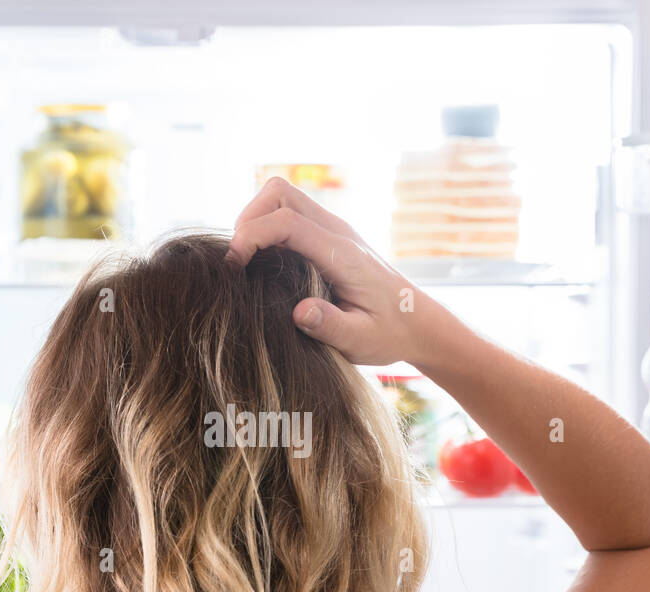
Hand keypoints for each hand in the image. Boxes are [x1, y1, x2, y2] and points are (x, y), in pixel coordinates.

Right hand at [227, 177, 444, 366]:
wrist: (416, 321)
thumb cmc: (389, 334)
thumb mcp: (361, 341)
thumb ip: (331, 326)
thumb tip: (299, 311)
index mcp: (343, 254)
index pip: (287, 222)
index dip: (251, 236)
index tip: (233, 268)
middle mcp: (337, 232)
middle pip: (279, 193)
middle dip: (248, 219)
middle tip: (237, 262)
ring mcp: (333, 229)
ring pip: (282, 196)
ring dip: (255, 220)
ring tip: (245, 261)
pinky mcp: (328, 234)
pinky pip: (289, 212)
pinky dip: (266, 227)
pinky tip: (263, 263)